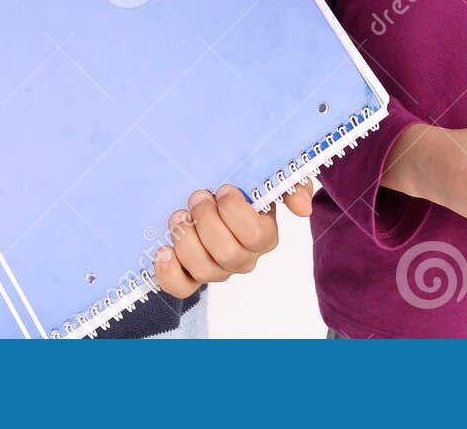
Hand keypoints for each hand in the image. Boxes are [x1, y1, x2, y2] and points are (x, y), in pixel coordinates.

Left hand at [151, 180, 312, 297]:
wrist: (210, 191)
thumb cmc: (243, 185)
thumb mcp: (269, 178)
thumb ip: (291, 186)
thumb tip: (303, 208)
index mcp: (264, 236)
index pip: (255, 236)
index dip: (235, 213)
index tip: (224, 188)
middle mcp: (243, 258)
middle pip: (228, 254)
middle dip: (208, 222)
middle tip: (198, 196)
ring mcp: (216, 270)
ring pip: (204, 271)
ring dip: (187, 240)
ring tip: (179, 217)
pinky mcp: (191, 276)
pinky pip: (182, 288)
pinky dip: (169, 273)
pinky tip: (163, 250)